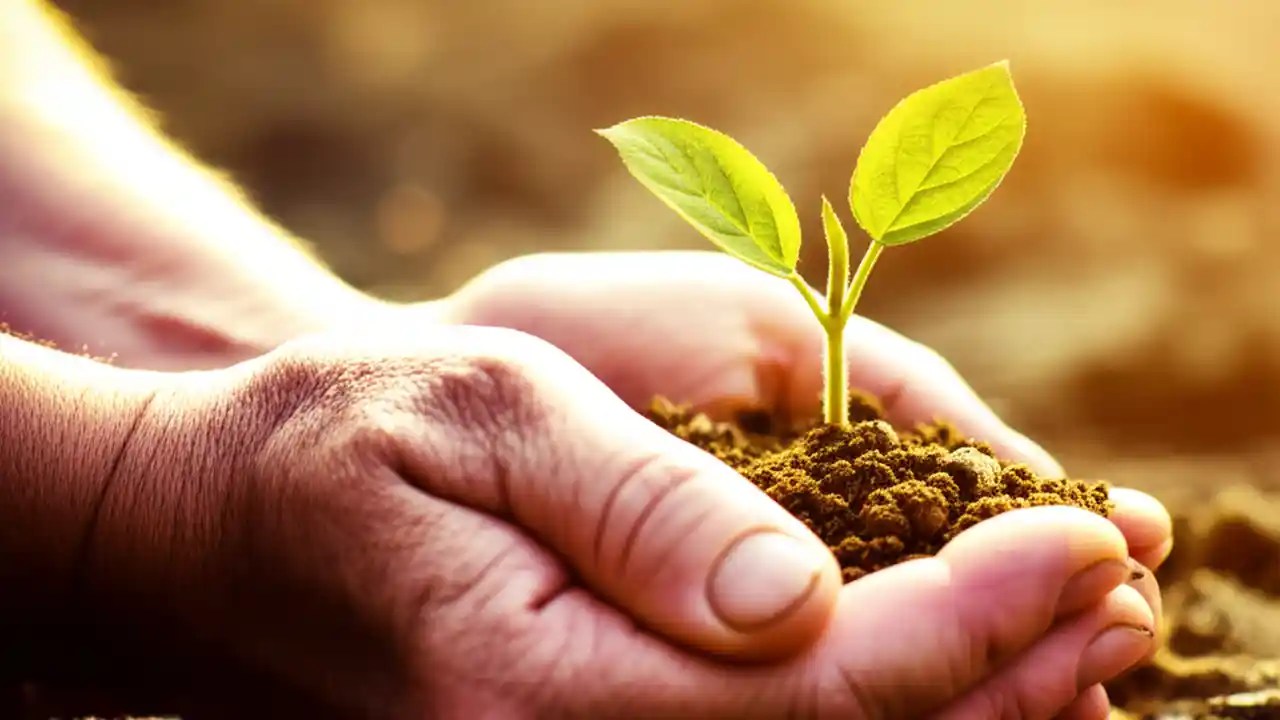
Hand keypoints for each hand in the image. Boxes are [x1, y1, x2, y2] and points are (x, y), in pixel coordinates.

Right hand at [28, 253, 1167, 719]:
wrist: (240, 526)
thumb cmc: (353, 440)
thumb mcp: (482, 411)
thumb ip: (635, 503)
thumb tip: (800, 597)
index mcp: (541, 676)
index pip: (806, 686)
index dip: (967, 620)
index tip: (1075, 537)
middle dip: (1009, 680)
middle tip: (1119, 586)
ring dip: (974, 705)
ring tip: (1083, 624)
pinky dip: (896, 702)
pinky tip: (962, 652)